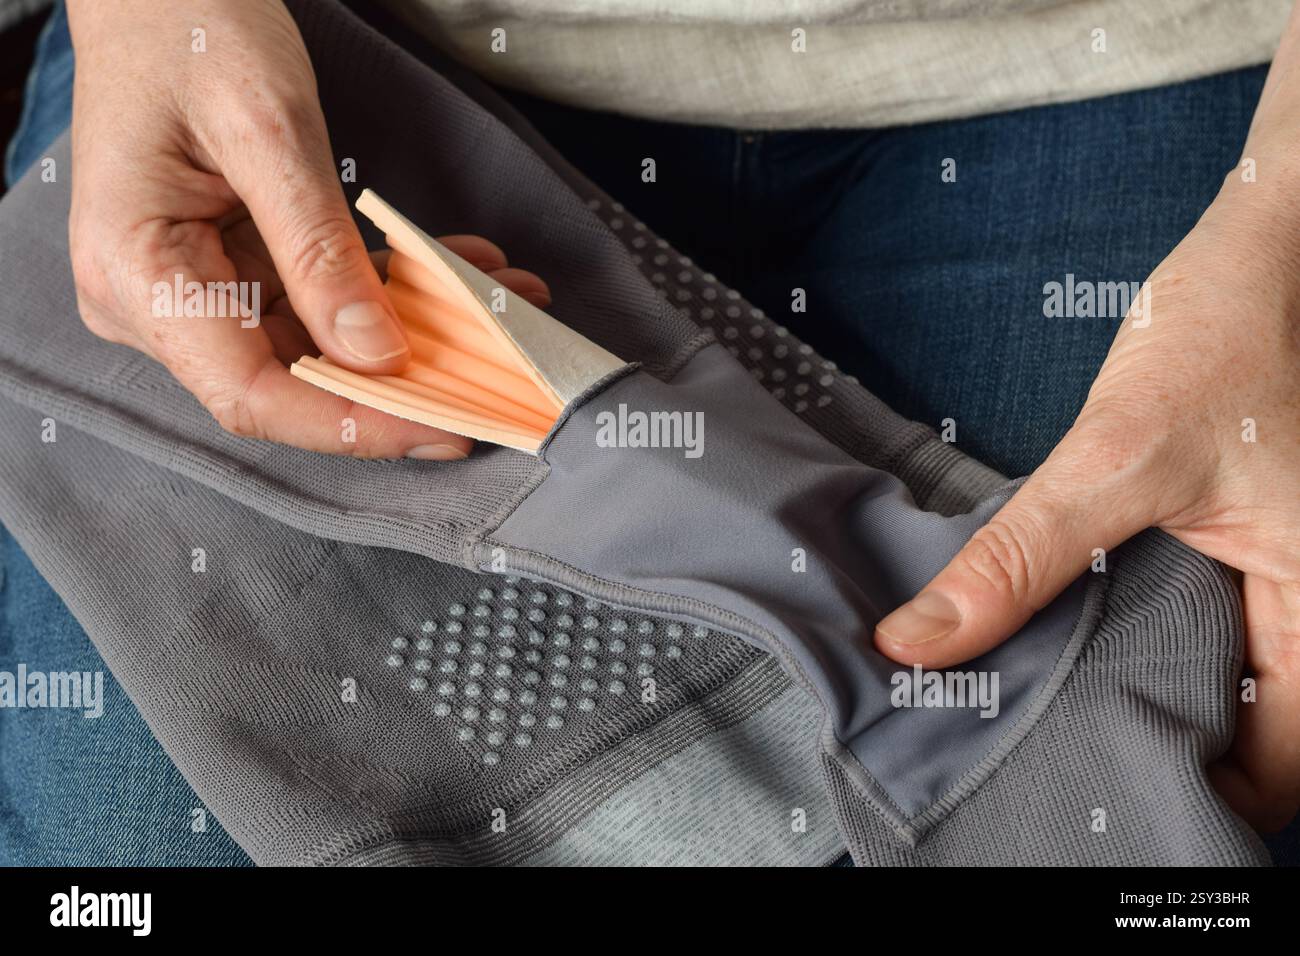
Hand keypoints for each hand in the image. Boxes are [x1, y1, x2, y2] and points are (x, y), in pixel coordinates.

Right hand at [66, 0, 549, 457]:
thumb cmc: (186, 26)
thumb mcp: (267, 131)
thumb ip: (319, 250)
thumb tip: (376, 353)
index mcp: (139, 274)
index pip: (253, 394)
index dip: (352, 422)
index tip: (442, 426)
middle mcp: (156, 299)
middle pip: (289, 381)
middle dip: (400, 384)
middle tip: (490, 384)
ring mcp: (194, 285)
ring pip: (316, 347)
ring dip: (410, 335)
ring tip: (495, 306)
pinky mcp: (231, 265)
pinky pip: (317, 302)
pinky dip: (388, 293)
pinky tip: (455, 274)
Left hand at [873, 164, 1299, 830]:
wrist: (1264, 256)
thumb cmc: (1228, 338)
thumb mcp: (1118, 456)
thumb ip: (1020, 557)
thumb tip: (917, 642)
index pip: (1278, 764)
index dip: (1192, 784)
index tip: (1088, 774)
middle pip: (1247, 732)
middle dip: (1157, 742)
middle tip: (1048, 746)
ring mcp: (1285, 581)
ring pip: (1221, 680)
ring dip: (1145, 691)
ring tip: (1048, 699)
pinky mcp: (1249, 551)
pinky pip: (1202, 623)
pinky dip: (1141, 638)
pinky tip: (1074, 635)